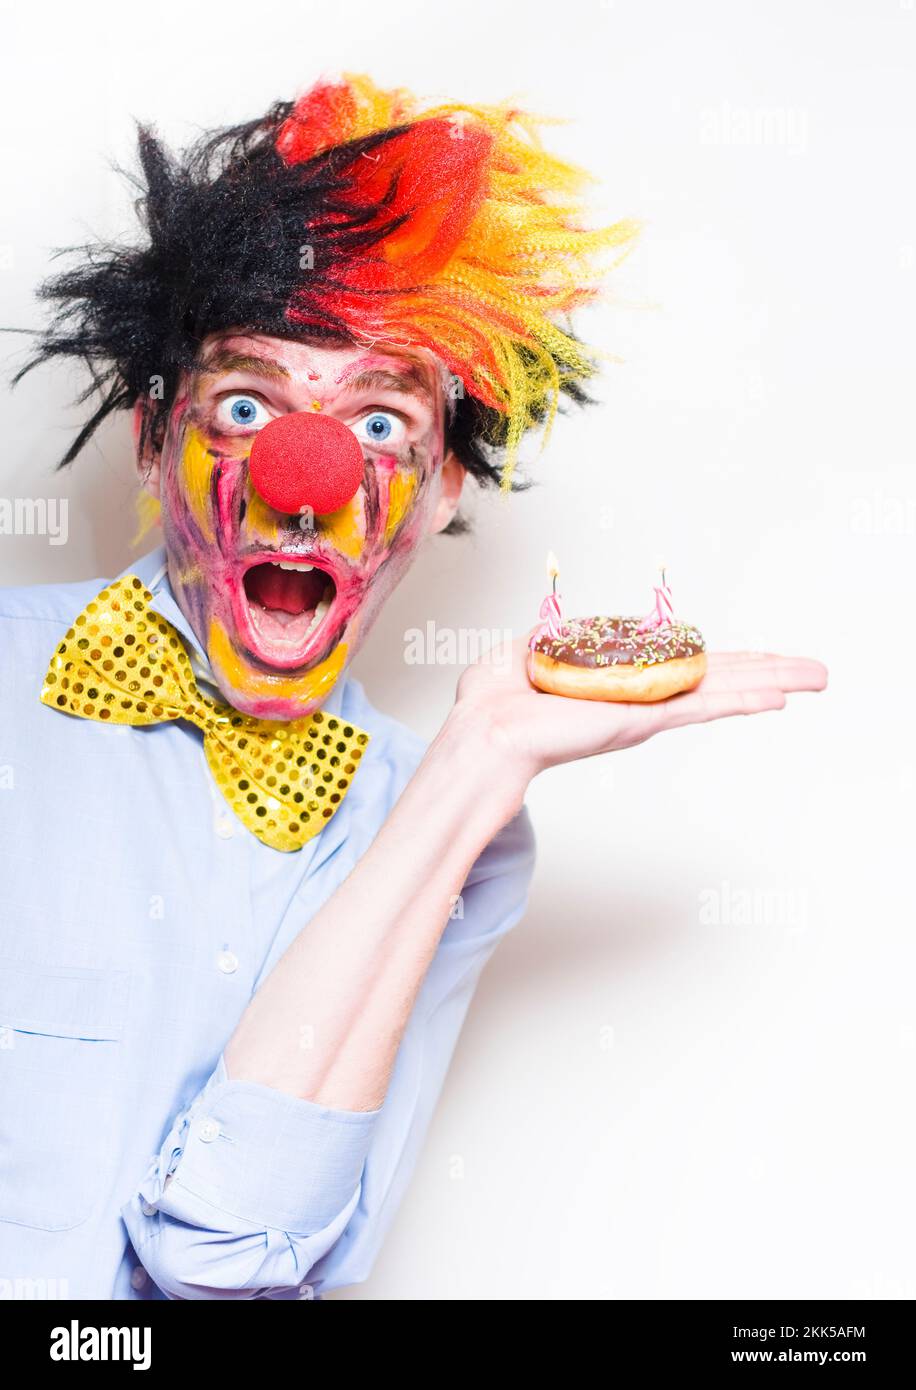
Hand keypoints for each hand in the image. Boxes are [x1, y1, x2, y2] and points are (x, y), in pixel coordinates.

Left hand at [452, 631, 827, 784]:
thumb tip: (550, 628)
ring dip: (773, 683)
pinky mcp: (642, 720)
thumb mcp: (523, 653)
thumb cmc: (495, 701)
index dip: (726, 661)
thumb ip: (547, 639)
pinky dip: (741, 701)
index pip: (686, 665)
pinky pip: (701, 707)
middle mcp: (644, 698)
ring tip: (816, 678)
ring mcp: (648, 710)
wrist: (484, 731)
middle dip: (770, 672)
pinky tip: (777, 697)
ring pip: (724, 692)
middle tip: (816, 671)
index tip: (761, 659)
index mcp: (623, 681)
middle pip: (720, 679)